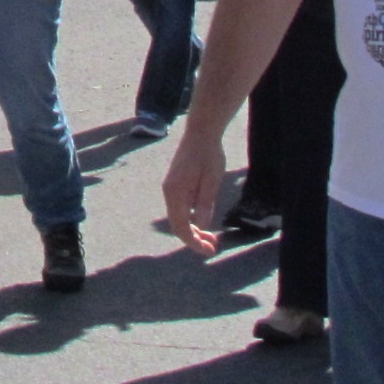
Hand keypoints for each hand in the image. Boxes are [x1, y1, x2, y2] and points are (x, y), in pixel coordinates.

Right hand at [163, 127, 227, 256]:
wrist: (201, 132)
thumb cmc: (208, 154)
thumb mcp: (212, 180)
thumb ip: (205, 203)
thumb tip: (201, 226)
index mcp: (175, 192)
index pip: (180, 226)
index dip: (193, 242)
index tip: (208, 250)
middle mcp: (169, 192)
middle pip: (178, 224)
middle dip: (194, 239)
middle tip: (213, 247)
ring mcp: (171, 188)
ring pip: (180, 217)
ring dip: (194, 230)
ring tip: (213, 238)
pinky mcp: (177, 185)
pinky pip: (182, 208)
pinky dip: (192, 219)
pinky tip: (205, 222)